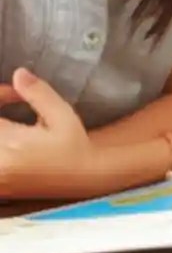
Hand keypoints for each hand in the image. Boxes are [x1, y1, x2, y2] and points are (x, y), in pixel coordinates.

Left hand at [0, 69, 92, 194]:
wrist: (82, 179)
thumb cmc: (74, 146)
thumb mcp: (62, 116)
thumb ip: (38, 94)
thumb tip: (19, 73)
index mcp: (9, 144)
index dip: (0, 96)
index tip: (16, 93)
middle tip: (14, 100)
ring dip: (2, 124)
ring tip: (13, 121)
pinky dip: (3, 140)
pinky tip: (11, 136)